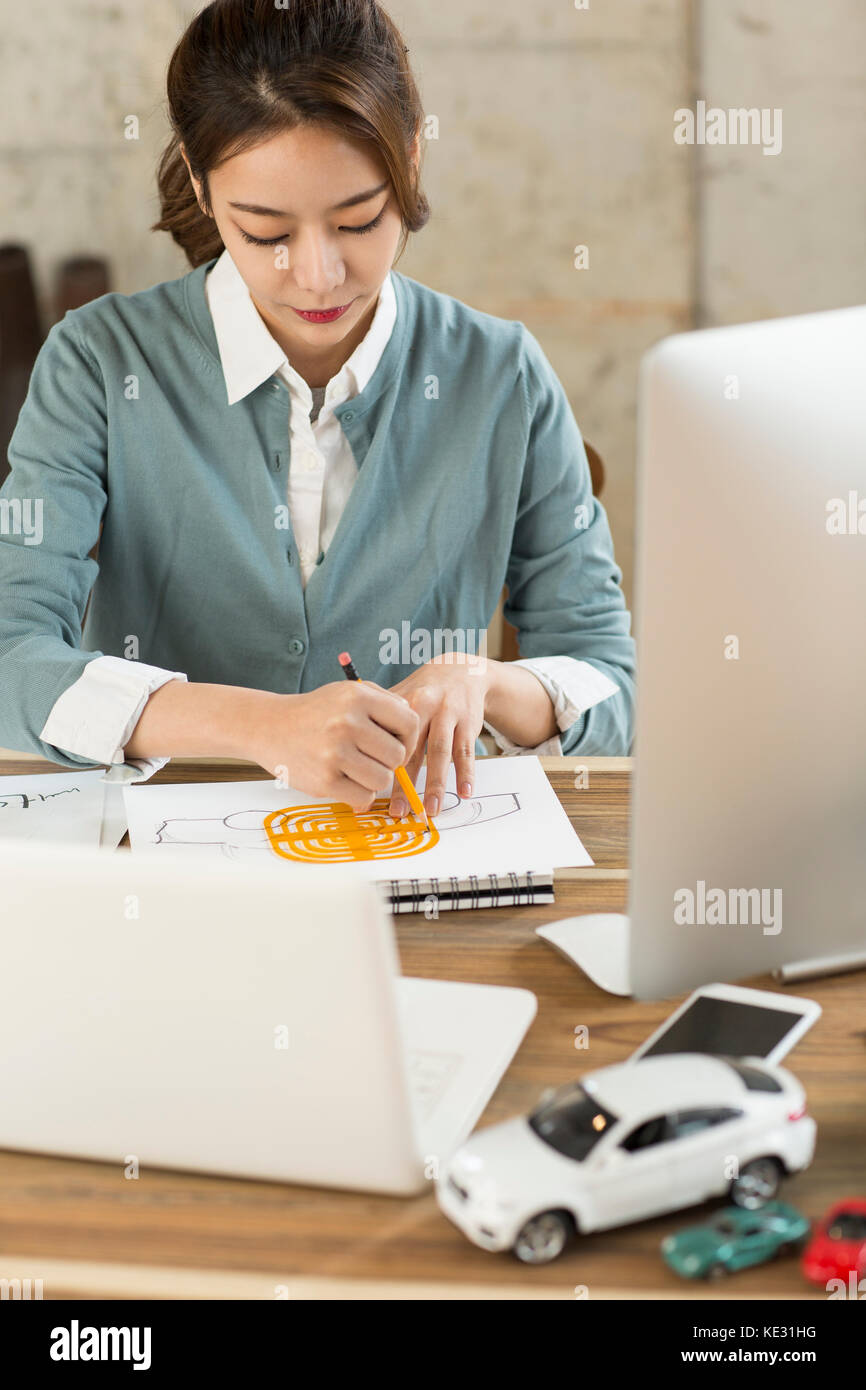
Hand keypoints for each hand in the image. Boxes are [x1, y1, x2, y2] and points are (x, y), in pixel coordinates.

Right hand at [247, 682, 420, 809]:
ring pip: (383, 780)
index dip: (408, 738)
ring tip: (357, 769)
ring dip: (375, 779)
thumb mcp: (349, 692)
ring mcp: (334, 753)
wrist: (268, 726)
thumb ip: (385, 703)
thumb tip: (416, 729)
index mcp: (358, 698)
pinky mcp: (323, 781)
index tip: (395, 743)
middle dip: (390, 761)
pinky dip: (360, 796)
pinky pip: (363, 798)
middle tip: (372, 758)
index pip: (409, 723)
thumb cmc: (316, 712)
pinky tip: (346, 782)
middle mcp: (347, 723)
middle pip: (397, 756)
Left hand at [385, 652, 494, 818]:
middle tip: (399, 811)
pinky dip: (466, 773)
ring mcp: (449, 715)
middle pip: (414, 750)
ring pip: (441, 753)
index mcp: (403, 703)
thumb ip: (378, 720)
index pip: (389, 740)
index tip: (373, 791)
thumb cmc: (422, 690)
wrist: (460, 670)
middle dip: (406, 783)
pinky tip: (465, 792)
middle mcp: (426, 707)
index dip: (382, 766)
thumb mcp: (399, 695)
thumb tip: (350, 753)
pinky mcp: (469, 723)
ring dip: (437, 784)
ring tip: (432, 809)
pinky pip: (466, 752)